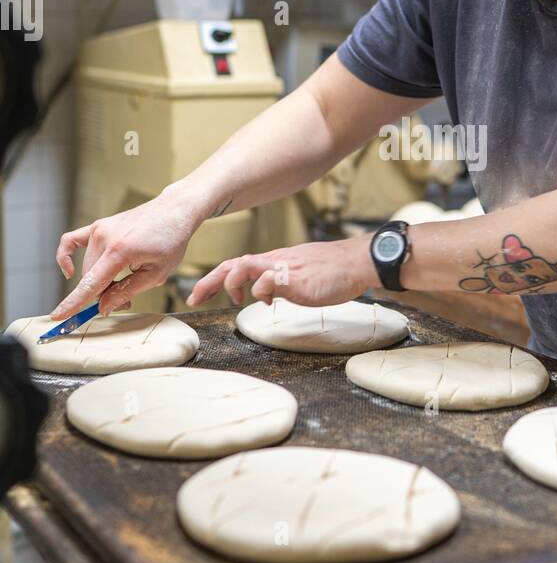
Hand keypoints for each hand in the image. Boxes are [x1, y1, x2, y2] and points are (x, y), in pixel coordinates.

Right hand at [51, 188, 204, 319]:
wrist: (173, 211)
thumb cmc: (170, 241)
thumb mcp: (157, 274)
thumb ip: (127, 291)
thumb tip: (103, 306)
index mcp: (121, 250)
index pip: (91, 283)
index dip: (73, 303)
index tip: (58, 316)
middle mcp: (104, 238)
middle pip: (91, 279)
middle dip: (105, 294)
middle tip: (128, 298)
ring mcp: (99, 229)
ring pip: (87, 268)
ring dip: (100, 280)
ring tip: (124, 280)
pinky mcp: (97, 225)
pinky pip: (69, 242)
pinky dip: (65, 257)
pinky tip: (69, 270)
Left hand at [187, 236, 377, 308]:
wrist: (356, 262)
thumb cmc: (333, 271)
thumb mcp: (298, 276)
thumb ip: (278, 284)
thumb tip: (264, 296)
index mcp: (273, 261)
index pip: (236, 264)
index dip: (214, 278)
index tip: (198, 295)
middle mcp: (274, 260)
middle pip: (232, 264)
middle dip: (209, 281)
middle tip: (193, 299)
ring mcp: (284, 267)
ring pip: (244, 265)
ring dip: (231, 282)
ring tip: (234, 298)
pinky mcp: (294, 278)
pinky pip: (267, 280)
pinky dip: (259, 291)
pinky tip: (267, 301)